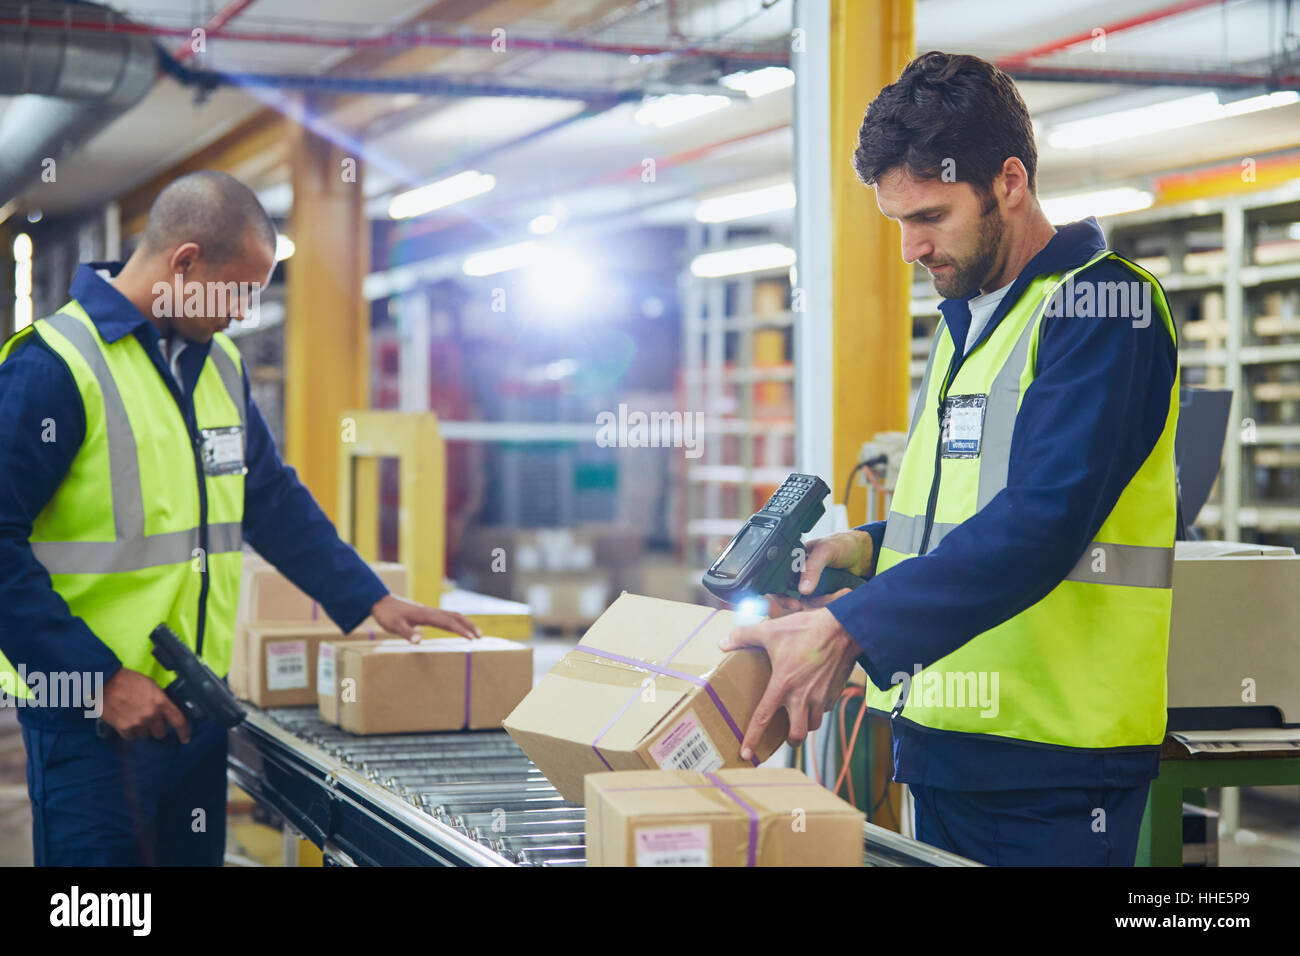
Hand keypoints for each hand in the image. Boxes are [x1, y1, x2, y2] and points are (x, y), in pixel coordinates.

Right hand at [101, 668, 190, 742]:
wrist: (106, 681)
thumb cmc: (129, 680)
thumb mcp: (151, 686)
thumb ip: (160, 700)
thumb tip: (165, 711)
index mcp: (161, 702)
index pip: (178, 721)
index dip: (184, 731)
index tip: (185, 738)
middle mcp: (151, 715)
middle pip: (161, 733)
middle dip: (157, 728)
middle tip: (150, 721)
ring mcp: (137, 723)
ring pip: (145, 736)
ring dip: (143, 730)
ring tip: (135, 718)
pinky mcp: (123, 728)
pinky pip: (131, 737)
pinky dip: (130, 732)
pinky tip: (127, 721)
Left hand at [370, 593, 482, 641]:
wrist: (380, 602)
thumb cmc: (387, 615)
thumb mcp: (394, 626)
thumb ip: (407, 633)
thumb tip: (420, 640)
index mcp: (426, 615)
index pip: (448, 623)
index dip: (461, 630)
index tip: (472, 639)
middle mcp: (430, 612)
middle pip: (455, 616)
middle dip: (469, 626)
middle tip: (481, 636)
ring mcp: (429, 611)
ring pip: (452, 615)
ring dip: (465, 623)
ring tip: (474, 633)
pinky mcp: (426, 613)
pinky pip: (446, 616)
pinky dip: (456, 621)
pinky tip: (457, 627)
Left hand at [719, 606, 859, 758]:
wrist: (843, 629)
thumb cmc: (806, 629)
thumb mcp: (770, 630)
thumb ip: (744, 636)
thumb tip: (722, 643)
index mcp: (782, 685)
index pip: (763, 719)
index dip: (753, 738)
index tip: (746, 754)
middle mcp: (802, 696)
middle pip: (797, 734)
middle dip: (790, 741)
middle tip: (785, 737)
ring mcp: (820, 697)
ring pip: (814, 725)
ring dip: (806, 725)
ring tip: (799, 718)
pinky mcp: (834, 693)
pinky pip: (825, 709)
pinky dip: (819, 709)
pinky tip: (814, 699)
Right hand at [768, 529, 872, 616]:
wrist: (864, 554)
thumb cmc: (842, 545)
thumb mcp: (825, 551)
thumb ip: (812, 568)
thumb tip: (802, 590)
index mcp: (793, 561)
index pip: (777, 580)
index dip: (779, 594)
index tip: (792, 603)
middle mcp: (798, 576)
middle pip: (788, 597)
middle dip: (797, 604)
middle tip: (803, 607)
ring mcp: (810, 587)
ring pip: (806, 604)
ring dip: (821, 602)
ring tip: (839, 592)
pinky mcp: (822, 596)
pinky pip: (820, 606)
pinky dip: (830, 602)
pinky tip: (842, 593)